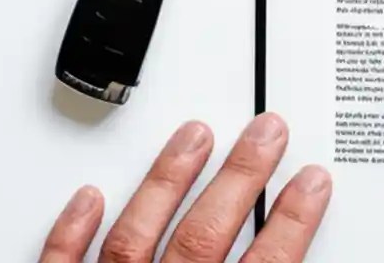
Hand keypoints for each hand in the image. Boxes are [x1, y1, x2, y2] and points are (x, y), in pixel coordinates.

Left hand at [39, 113, 330, 262]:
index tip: (311, 183)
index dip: (292, 221)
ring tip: (193, 135)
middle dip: (240, 177)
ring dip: (168, 180)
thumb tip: (298, 262)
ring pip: (135, 237)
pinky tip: (88, 198)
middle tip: (264, 133)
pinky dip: (73, 232)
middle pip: (205, 236)